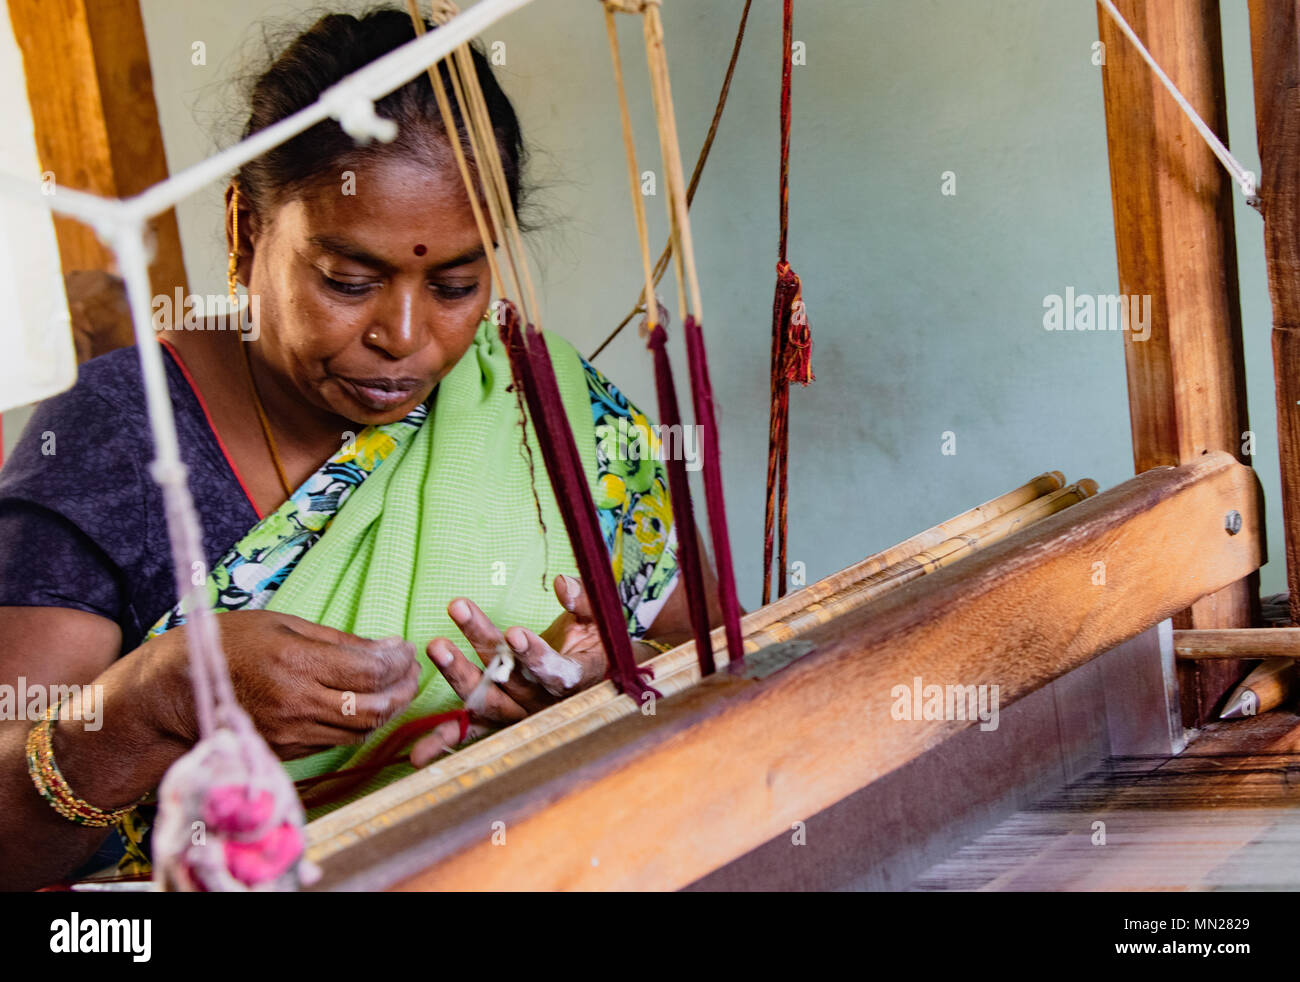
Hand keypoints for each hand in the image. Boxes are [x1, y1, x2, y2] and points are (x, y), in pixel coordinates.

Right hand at [153, 610, 419, 760]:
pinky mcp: (286, 752)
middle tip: (411, 670)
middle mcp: (295, 704)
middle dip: (403, 689)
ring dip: (388, 709)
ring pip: (360, 729)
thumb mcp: (285, 625)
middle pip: (373, 707)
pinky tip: (366, 703)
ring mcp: (290, 734)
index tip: (407, 648)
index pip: (371, 671)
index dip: (399, 661)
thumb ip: (340, 641)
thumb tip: (389, 646)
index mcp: (295, 663)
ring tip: (396, 686)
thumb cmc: (231, 644)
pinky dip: (360, 723)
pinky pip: (337, 740)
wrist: (177, 689)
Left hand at [412, 575, 608, 764]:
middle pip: (512, 677)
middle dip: (483, 642)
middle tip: (460, 609)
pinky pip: (472, 733)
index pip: (554, 671)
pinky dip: (446, 740)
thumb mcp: (598, 623)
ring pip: (487, 700)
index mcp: (573, 679)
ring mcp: (519, 715)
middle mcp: (544, 703)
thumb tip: (564, 583)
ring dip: (459, 673)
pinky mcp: (500, 723)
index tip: (514, 633)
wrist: (594, 684)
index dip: (535, 654)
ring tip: (437, 645)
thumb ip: (583, 603)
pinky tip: (419, 752)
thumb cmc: (594, 648)